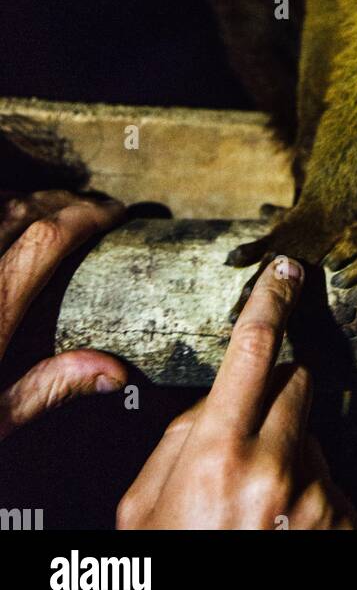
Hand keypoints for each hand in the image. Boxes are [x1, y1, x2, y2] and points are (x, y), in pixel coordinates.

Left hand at [0, 189, 127, 439]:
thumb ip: (46, 388)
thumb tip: (111, 372)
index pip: (47, 239)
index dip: (86, 215)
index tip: (112, 213)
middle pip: (16, 210)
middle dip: (57, 201)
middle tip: (83, 207)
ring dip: (14, 202)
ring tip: (37, 210)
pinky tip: (0, 223)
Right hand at [117, 256, 356, 529]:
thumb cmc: (169, 563)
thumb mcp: (144, 503)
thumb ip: (183, 435)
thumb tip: (221, 396)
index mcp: (219, 452)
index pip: (255, 347)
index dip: (273, 298)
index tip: (289, 268)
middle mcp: (277, 467)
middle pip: (298, 382)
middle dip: (278, 394)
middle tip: (249, 439)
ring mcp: (319, 498)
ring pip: (314, 436)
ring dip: (292, 456)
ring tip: (255, 510)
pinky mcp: (347, 523)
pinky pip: (332, 483)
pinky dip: (310, 496)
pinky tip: (279, 531)